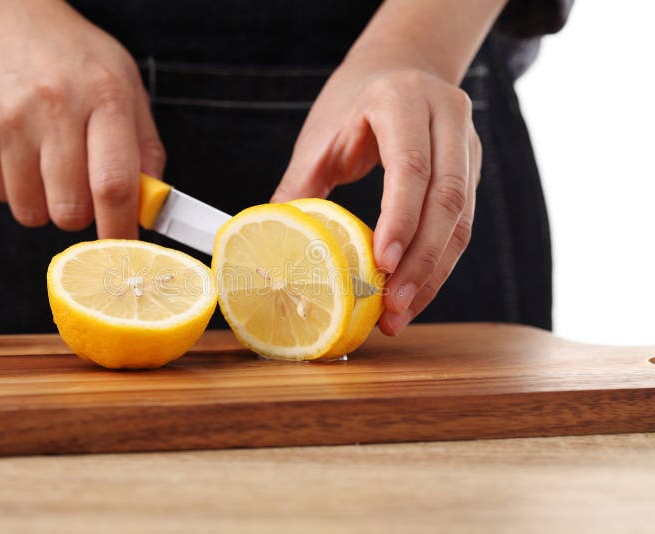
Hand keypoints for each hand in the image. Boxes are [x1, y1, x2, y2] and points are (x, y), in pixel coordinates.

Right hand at [0, 0, 163, 236]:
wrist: (2, 15)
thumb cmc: (76, 60)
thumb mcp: (127, 87)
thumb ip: (146, 149)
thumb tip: (150, 209)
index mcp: (104, 96)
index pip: (114, 184)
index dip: (120, 229)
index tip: (124, 249)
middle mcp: (53, 107)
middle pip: (70, 209)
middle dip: (82, 217)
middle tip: (82, 192)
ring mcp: (6, 120)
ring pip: (32, 212)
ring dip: (46, 205)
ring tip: (50, 166)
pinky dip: (15, 188)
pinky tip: (21, 151)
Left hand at [271, 52, 480, 335]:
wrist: (399, 67)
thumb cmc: (352, 103)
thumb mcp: (321, 136)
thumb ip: (300, 185)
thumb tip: (271, 241)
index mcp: (403, 101)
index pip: (411, 165)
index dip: (400, 218)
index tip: (381, 265)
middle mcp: (447, 118)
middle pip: (446, 199)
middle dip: (420, 261)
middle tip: (391, 308)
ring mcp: (467, 144)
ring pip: (461, 219)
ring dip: (432, 273)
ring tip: (400, 315)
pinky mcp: (472, 171)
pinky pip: (462, 225)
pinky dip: (438, 264)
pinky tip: (414, 294)